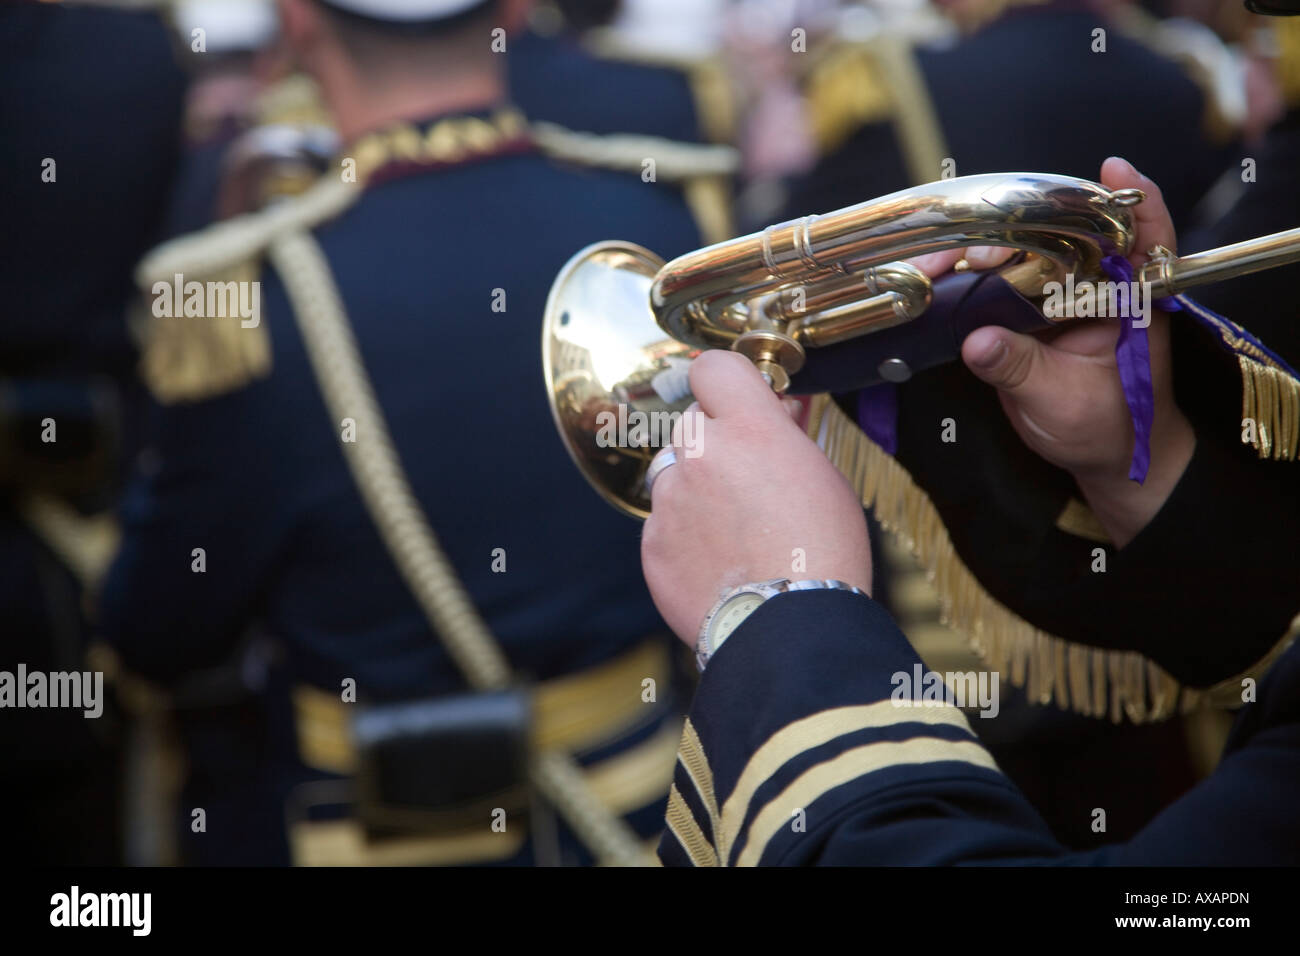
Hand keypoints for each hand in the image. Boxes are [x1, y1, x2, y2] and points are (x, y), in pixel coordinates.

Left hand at [641, 351, 872, 645]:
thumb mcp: (824, 478)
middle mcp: (699, 454)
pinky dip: (683, 537)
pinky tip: (719, 564)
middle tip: (747, 481)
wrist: (790, 629)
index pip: (713, 368)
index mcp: (748, 428)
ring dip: (695, 492)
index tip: (735, 400)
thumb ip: (788, 435)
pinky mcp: (652, 544)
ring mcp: (670, 500)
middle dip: (714, 444)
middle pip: (692, 425)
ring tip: (736, 533)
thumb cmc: (823, 553)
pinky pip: (663, 525)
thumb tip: (777, 408)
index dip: (724, 382)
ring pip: (673, 476)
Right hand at [922, 158, 1194, 546]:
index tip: (1113, 170)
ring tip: (941, 260)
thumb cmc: (1105, 428)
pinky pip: (994, 283)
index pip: (1142, 234)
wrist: (1099, 458)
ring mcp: (1056, 296)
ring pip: (1020, 253)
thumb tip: (977, 342)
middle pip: (1062, 231)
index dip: (1130, 197)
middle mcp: (1094, 286)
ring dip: (979, 249)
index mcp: (1128, 298)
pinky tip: (935, 273)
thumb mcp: (1064, 401)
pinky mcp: (1022, 313)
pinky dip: (963, 276)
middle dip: (1017, 224)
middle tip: (981, 244)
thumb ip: (1020, 369)